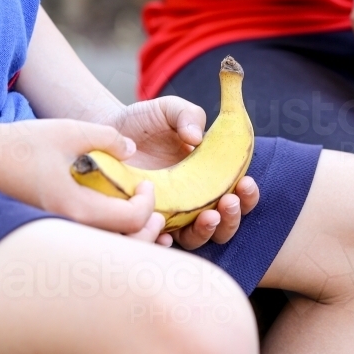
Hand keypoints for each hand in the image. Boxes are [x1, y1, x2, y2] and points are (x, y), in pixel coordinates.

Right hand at [0, 119, 166, 241]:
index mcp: (75, 208)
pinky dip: (107, 237)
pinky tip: (110, 218)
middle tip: (154, 210)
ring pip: (104, 251)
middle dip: (145, 230)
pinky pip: (87, 245)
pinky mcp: (49, 233)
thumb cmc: (20, 142)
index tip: (146, 183)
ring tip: (138, 218)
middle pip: (121, 248)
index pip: (129, 220)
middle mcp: (68, 230)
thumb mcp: (69, 130)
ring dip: (127, 238)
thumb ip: (107, 138)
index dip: (147, 203)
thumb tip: (133, 151)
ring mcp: (57, 235)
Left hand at [114, 97, 259, 249]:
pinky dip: (166, 243)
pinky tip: (167, 234)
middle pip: (223, 224)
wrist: (107, 130)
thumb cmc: (144, 121)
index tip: (245, 183)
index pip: (237, 194)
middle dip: (232, 217)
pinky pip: (157, 241)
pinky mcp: (144, 221)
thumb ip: (188, 115)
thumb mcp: (170, 109)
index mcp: (209, 177)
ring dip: (207, 232)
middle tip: (228, 201)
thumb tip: (197, 138)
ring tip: (208, 216)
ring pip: (195, 238)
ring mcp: (170, 214)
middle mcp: (193, 202)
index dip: (247, 195)